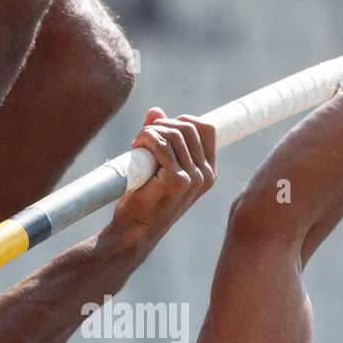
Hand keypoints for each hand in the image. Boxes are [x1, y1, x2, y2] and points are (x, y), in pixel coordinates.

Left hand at [112, 108, 216, 237]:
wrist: (134, 231)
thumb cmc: (145, 200)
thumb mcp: (158, 165)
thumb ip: (161, 138)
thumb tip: (156, 111)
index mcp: (207, 172)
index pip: (206, 129)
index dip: (183, 120)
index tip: (162, 127)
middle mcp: (206, 175)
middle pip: (189, 127)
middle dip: (162, 125)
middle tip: (143, 137)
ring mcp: (194, 179)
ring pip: (174, 134)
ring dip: (151, 132)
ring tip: (138, 144)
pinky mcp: (178, 181)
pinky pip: (162, 145)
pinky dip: (146, 139)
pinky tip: (136, 147)